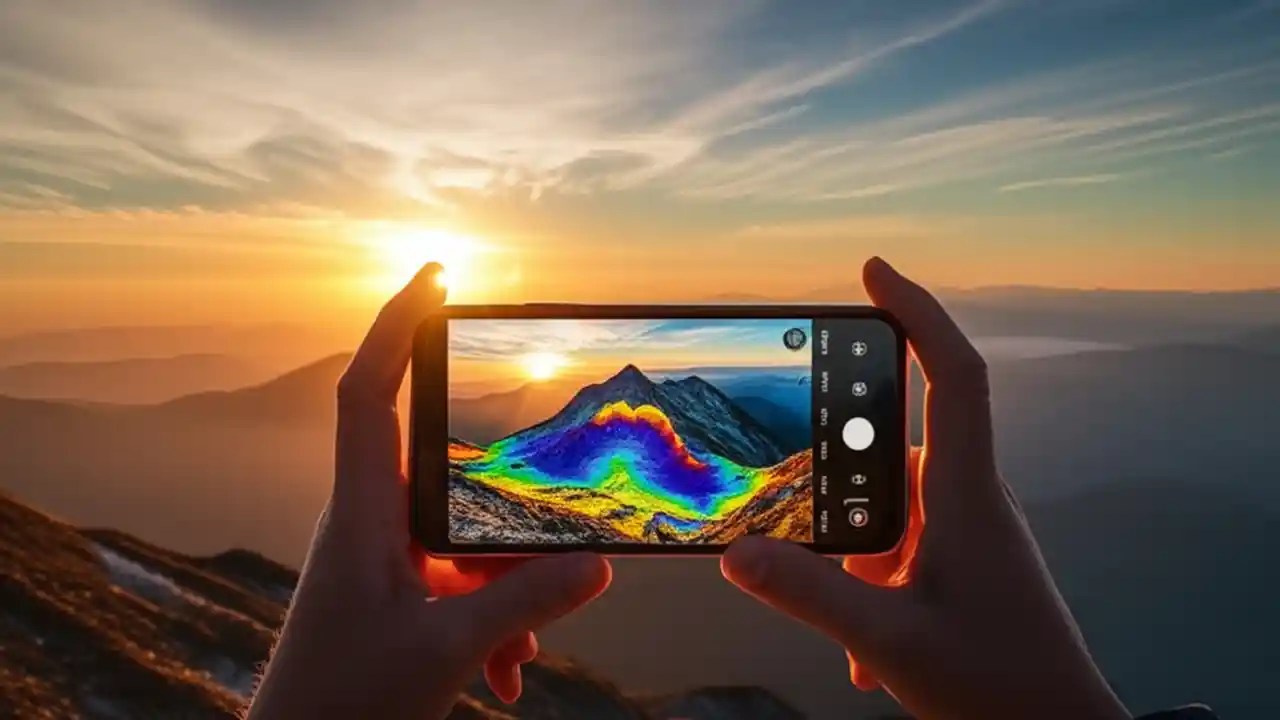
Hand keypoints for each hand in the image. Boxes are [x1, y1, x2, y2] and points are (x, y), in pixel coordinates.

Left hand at [247, 263, 610, 719]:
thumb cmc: (341, 706)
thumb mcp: (442, 651)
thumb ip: (521, 605)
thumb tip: (598, 564)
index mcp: (364, 513)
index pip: (368, 391)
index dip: (395, 326)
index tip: (436, 274)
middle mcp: (372, 524)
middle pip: (441, 461)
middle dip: (501, 483)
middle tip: (546, 472)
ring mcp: (386, 562)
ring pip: (466, 538)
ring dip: (506, 587)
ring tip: (516, 657)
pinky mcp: (400, 597)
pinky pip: (464, 585)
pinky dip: (497, 622)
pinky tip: (507, 675)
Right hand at [721, 258, 1130, 719]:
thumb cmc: (1001, 686)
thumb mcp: (892, 641)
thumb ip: (811, 594)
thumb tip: (738, 554)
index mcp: (967, 495)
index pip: (953, 374)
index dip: (916, 313)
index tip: (872, 273)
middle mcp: (973, 500)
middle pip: (900, 442)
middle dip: (846, 472)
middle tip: (804, 499)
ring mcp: (972, 533)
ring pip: (895, 507)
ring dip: (859, 551)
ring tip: (852, 620)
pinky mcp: (967, 565)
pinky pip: (905, 549)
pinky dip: (874, 584)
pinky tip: (865, 649)